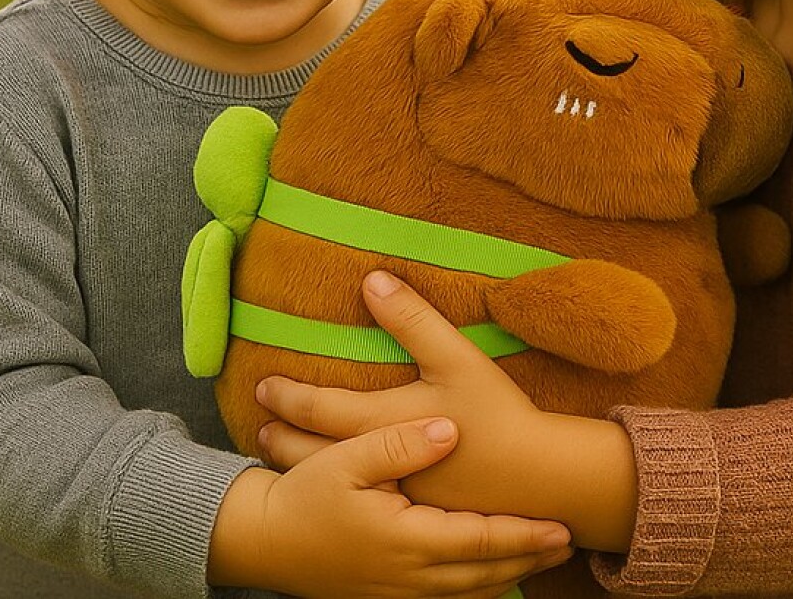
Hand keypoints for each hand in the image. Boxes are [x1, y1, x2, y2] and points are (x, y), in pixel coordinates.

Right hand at [209, 414, 571, 598]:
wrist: (261, 543)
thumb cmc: (305, 497)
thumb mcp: (349, 459)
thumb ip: (402, 443)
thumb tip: (449, 430)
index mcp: (407, 539)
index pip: (480, 541)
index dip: (523, 535)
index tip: (561, 526)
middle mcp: (409, 575)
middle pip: (485, 574)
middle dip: (528, 558)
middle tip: (567, 541)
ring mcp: (398, 591)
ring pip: (468, 592)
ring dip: (509, 573)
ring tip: (543, 554)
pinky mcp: (387, 594)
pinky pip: (446, 597)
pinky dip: (477, 587)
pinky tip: (492, 572)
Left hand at [256, 271, 639, 551]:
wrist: (534, 480)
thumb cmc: (495, 414)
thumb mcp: (455, 356)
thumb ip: (412, 318)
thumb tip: (371, 280)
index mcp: (382, 425)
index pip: (319, 410)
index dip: (287, 397)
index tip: (262, 387)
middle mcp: (378, 466)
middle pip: (314, 452)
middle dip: (282, 437)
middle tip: (258, 427)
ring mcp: (394, 496)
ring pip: (333, 482)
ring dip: (302, 464)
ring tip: (282, 456)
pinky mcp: (414, 512)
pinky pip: (360, 498)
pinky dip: (336, 486)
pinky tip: (338, 484)